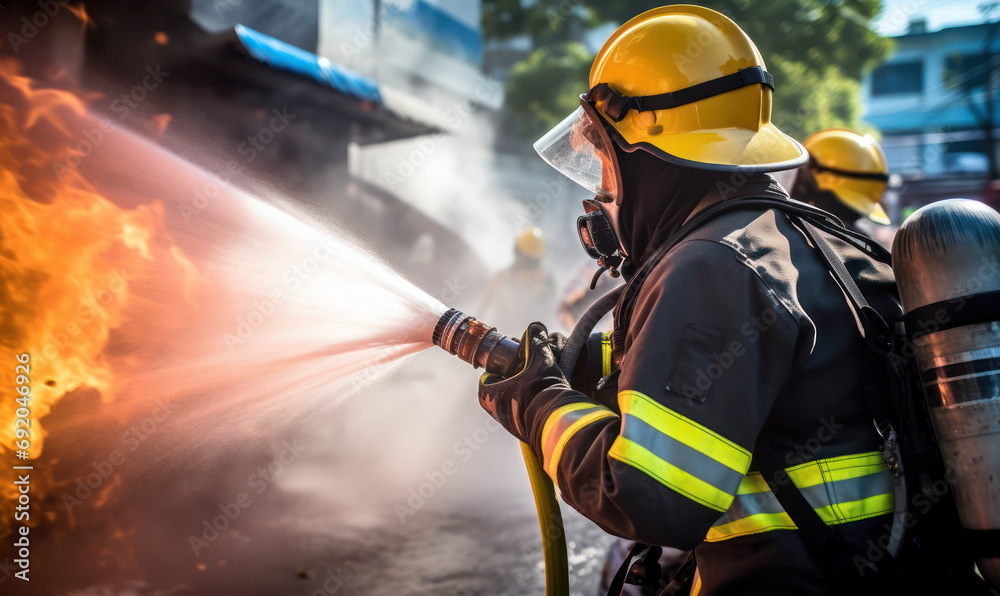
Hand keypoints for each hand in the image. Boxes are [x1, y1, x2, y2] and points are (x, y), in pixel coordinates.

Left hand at [478, 323, 568, 441]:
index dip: (498, 368)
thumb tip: (534, 327)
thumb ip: (535, 342)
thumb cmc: (542, 389)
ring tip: (537, 385)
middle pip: (499, 390)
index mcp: (490, 394)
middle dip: (511, 381)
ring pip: (511, 403)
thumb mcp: (539, 360)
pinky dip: (531, 407)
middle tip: (525, 373)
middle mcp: (495, 412)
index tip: (509, 363)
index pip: (487, 377)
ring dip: (521, 394)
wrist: (558, 421)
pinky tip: (544, 400)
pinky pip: (523, 416)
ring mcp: (509, 424)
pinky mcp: (523, 432)